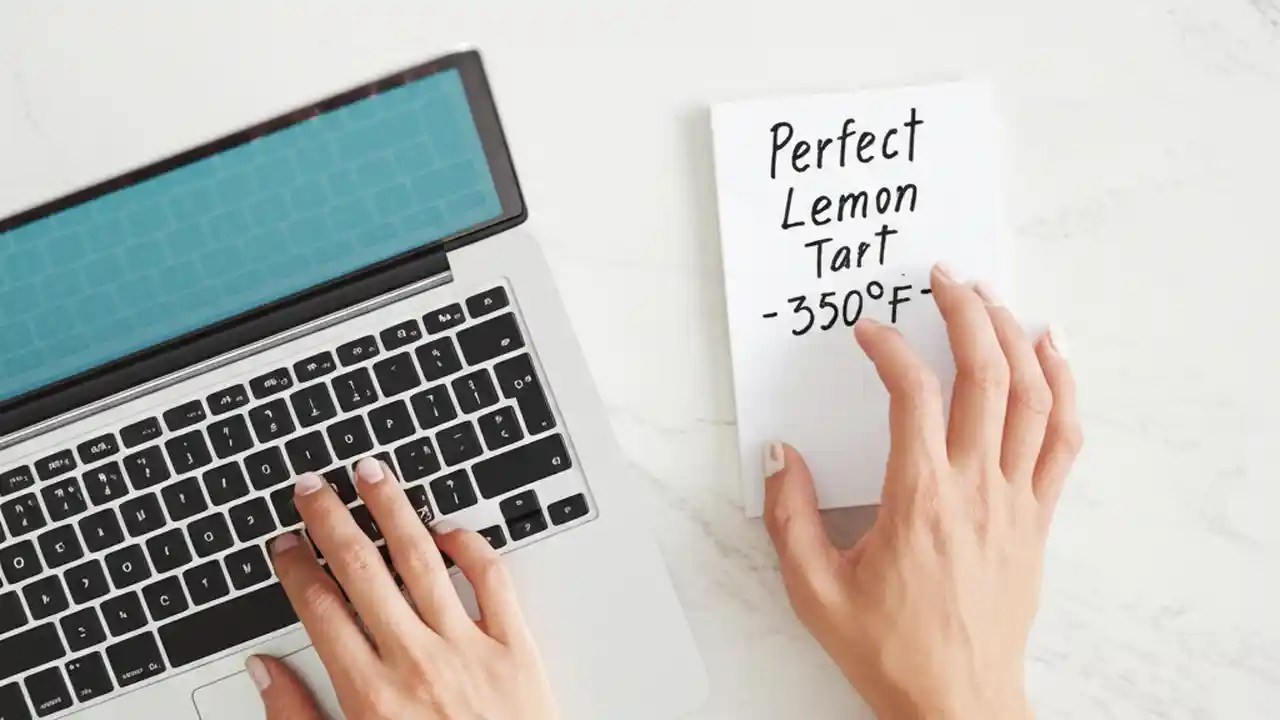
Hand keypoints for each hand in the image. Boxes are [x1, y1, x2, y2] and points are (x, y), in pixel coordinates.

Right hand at [247, 457, 558, 719]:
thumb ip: (298, 718)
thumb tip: (264, 671)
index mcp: (369, 694)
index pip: (319, 608)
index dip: (295, 567)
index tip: (283, 542)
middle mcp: (416, 661)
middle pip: (362, 569)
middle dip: (331, 520)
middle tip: (312, 486)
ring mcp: (469, 650)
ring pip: (422, 559)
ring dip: (392, 509)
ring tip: (372, 474)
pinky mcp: (517, 649)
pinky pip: (492, 581)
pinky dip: (470, 546)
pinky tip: (448, 527)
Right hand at [763, 265, 1080, 718]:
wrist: (958, 702)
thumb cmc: (890, 649)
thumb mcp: (815, 589)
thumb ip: (791, 517)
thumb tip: (782, 455)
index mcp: (919, 498)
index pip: (914, 394)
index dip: (890, 347)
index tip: (868, 331)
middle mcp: (976, 488)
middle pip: (987, 374)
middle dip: (966, 312)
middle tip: (945, 278)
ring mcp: (1016, 500)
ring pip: (1033, 396)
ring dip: (1015, 337)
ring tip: (992, 298)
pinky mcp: (1037, 518)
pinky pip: (1063, 438)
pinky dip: (1062, 386)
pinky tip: (1052, 352)